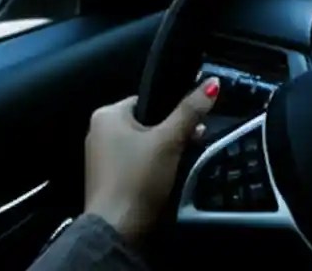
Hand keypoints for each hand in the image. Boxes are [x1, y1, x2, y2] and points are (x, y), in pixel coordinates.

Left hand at [84, 78, 219, 242]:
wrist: (117, 229)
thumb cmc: (138, 177)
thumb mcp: (169, 141)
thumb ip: (190, 111)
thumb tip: (212, 82)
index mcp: (106, 114)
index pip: (148, 99)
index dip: (174, 109)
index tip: (194, 125)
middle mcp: (98, 131)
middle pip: (147, 122)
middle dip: (172, 132)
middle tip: (192, 144)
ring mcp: (101, 157)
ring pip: (143, 144)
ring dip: (165, 151)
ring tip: (182, 162)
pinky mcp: (107, 178)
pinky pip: (135, 162)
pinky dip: (151, 166)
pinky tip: (165, 177)